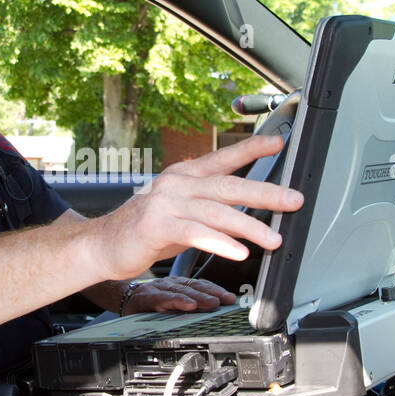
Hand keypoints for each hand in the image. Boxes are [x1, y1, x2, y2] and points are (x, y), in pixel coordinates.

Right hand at [83, 135, 303, 280]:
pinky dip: (220, 243)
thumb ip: (211, 208)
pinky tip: (238, 252)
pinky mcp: (156, 226)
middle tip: (293, 200)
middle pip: (228, 185)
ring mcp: (165, 203)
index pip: (223, 158)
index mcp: (184, 176)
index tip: (279, 143)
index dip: (252, 148)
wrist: (101, 245)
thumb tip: (248, 213)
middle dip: (266, 192)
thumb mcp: (182, 212)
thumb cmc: (145, 230)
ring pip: (216, 211)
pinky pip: (195, 233)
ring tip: (273, 238)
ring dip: (250, 225)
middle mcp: (176, 184)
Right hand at [123, 276, 236, 314]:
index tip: (231, 299)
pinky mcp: (146, 298)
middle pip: (194, 287)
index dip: (217, 290)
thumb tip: (215, 307)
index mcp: (177, 283)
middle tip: (227, 301)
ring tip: (213, 304)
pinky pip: (162, 299)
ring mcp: (158, 289)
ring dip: (199, 297)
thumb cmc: (146, 299)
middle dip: (213, 294)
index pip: (200, 284)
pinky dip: (176, 301)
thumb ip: (188, 300)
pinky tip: (188, 305)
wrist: (118, 296)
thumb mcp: (170, 298)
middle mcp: (169, 283)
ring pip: (181, 291)